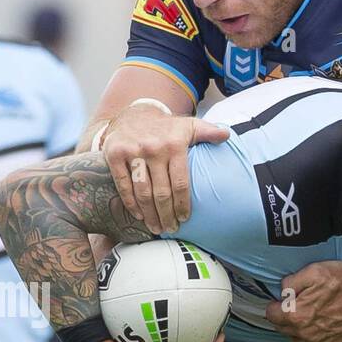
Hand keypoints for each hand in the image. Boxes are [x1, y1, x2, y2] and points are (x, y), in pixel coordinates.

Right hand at [101, 106, 228, 234]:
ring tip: (156, 228)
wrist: (134, 113)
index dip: (182, 205)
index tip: (184, 218)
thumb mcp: (188, 126)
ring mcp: (133, 151)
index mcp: (174, 144)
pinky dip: (131, 203)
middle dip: (167, 215)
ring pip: (143, 192)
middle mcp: (153, 148)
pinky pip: (123, 184)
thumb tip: (227, 135)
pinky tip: (139, 215)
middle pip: (162, 192)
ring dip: (150, 214)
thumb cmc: (166, 128)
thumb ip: (208, 132)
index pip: (181, 183)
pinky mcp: (114, 154)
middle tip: (171, 228)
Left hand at [267, 260, 341, 341]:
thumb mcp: (313, 271)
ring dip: (298, 334)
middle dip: (286, 319)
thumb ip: (291, 283)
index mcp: (295, 314)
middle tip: (297, 308)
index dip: (276, 305)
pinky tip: (316, 339)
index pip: (271, 314)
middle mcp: (305, 334)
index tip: (283, 301)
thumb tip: (283, 291)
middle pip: (283, 329)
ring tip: (307, 324)